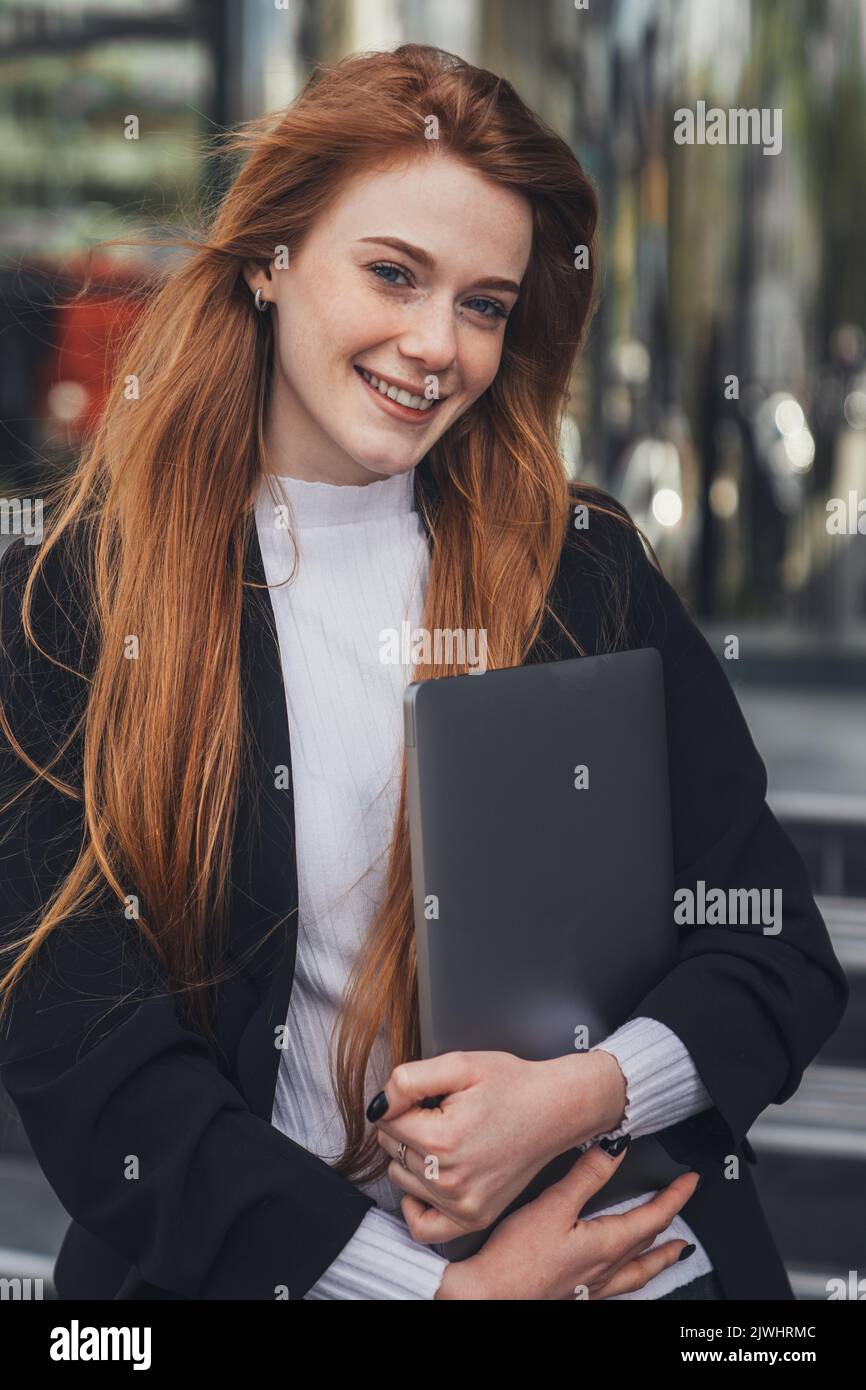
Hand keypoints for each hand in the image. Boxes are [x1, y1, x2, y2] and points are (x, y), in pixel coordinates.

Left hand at [369, 1049, 626, 1242]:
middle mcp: (448, 1180)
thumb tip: (378, 1106)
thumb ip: (408, 1080)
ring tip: (450, 1136)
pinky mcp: (473, 1218)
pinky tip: (431, 1176)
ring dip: (413, 1156)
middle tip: (445, 1113)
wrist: (555, 1109)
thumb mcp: (460, 1064)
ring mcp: (462, 1205)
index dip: (405, 1100)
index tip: (434, 1094)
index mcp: (441, 1140)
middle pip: (390, 1148)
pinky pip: (421, 1224)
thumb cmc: (511, 1083)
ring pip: (401, 1177)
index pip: (386, 1119)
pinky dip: (417, 1202)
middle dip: (408, 1125)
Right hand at [435, 1144, 701, 1299]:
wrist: (489, 1296)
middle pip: (649, 1242)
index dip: (675, 1197)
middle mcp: (605, 1269)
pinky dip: (635, 1275)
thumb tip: (615, 1146)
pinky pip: (621, 1286)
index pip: (654, 1218)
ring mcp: (592, 1286)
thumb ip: (586, 1175)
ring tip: (675, 1251)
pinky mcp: (576, 1294)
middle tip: (683, 1203)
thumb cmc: (516, 1259)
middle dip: (671, 1220)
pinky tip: (625, 1273)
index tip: (690, 1181)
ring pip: (640, 1270)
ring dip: (660, 1256)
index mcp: (606, 1244)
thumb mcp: (553, 1205)